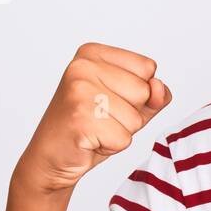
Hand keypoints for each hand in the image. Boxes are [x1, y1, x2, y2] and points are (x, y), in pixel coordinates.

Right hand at [15, 42, 172, 194]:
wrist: (51, 157)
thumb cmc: (91, 127)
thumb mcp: (129, 104)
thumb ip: (153, 93)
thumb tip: (159, 86)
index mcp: (93, 53)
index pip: (148, 67)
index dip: (137, 94)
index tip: (108, 101)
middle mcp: (83, 66)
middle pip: (144, 91)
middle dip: (130, 114)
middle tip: (100, 119)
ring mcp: (79, 90)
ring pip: (136, 117)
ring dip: (121, 132)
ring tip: (95, 129)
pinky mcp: (80, 117)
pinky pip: (124, 138)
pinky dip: (111, 146)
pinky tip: (89, 141)